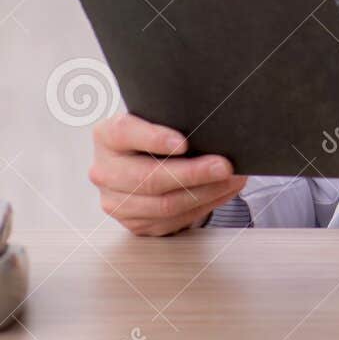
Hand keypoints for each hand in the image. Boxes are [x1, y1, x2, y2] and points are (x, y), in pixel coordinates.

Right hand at [90, 114, 247, 236]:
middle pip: (149, 178)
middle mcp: (105, 170)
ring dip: (205, 193)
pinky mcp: (133, 223)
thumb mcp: (154, 117)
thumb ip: (172, 118)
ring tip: (231, 180)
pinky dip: (204, 206)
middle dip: (193, 173)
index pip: (125, 133)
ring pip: (164, 205)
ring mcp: (116, 201)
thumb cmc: (152, 132)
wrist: (138, 158)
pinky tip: (222, 192)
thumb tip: (213, 126)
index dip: (154, 138)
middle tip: (223, 166)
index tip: (185, 142)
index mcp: (107, 136)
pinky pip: (172, 220)